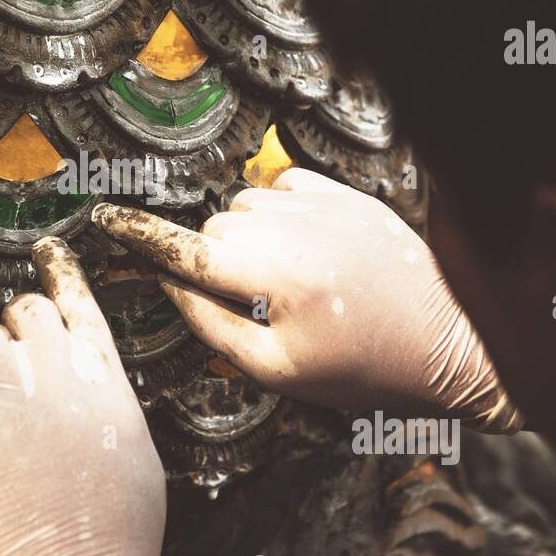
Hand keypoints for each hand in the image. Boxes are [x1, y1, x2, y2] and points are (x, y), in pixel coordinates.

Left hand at [0, 236, 165, 555]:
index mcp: (106, 381)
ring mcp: (15, 396)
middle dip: (16, 326)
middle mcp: (61, 376)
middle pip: (26, 310)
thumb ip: (106, 404)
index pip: (80, 305)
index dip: (60, 273)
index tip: (48, 253)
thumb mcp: (135, 453)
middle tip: (12, 353)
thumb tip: (90, 390)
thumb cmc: (114, 533)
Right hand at [92, 168, 522, 432]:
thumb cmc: (366, 366)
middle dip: (218, 263)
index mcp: (275, 276)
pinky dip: (279, 213)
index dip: (139, 236)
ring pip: (244, 204)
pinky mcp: (344, 191)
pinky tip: (306, 249)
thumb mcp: (277, 369)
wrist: (451, 339)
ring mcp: (323, 202)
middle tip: (257, 305)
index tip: (104, 218)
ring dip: (248, 236)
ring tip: (290, 282)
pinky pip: (281, 186)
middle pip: (213, 228)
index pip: (186, 250)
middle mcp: (295, 226)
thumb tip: (172, 283)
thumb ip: (212, 324)